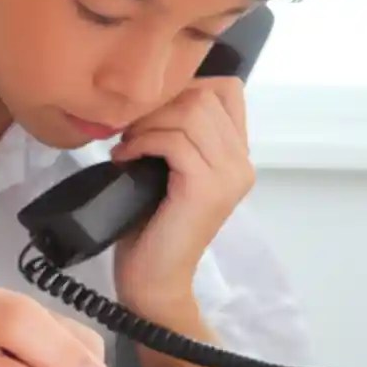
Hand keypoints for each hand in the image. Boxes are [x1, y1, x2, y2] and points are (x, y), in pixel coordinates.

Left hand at [110, 76, 253, 313]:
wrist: (154, 280)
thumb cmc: (153, 225)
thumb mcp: (171, 169)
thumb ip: (179, 134)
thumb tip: (153, 94)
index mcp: (237, 157)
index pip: (228, 90)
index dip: (186, 86)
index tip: (152, 110)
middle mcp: (242, 163)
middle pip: (204, 95)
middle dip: (159, 104)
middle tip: (131, 129)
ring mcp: (229, 176)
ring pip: (189, 113)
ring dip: (148, 123)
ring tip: (127, 144)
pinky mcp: (207, 187)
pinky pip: (174, 140)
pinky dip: (142, 142)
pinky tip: (124, 158)